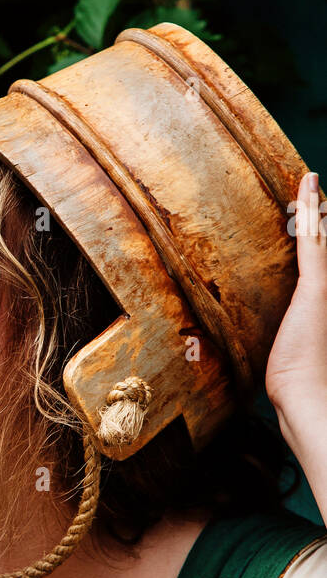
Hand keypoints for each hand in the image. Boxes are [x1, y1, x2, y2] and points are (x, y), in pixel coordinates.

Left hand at [265, 172, 326, 444]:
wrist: (304, 393)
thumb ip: (278, 328)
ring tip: (310, 184)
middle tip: (311, 191)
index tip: (310, 218)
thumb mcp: (284, 346)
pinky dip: (310, 209)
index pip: (319, 258)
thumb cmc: (293, 379)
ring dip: (314, 208)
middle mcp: (326, 286)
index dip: (316, 235)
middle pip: (324, 244)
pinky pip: (313, 239)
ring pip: (321, 236)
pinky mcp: (317, 285)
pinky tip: (309, 184)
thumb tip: (258, 331)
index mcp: (320, 296)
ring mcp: (324, 284)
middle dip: (318, 219)